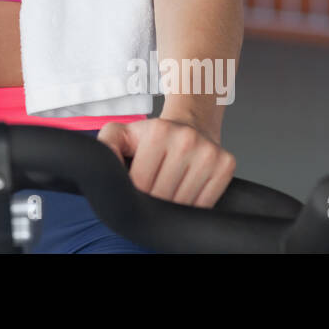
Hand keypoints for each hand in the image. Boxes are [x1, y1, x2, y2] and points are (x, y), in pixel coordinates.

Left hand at [95, 117, 235, 207]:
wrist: (191, 122)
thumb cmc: (153, 134)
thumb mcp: (123, 132)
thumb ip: (105, 146)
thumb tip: (102, 166)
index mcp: (158, 132)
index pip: (141, 183)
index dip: (135, 193)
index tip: (135, 189)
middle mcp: (186, 140)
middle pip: (162, 195)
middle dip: (153, 200)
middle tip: (151, 193)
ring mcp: (209, 153)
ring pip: (184, 203)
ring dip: (172, 205)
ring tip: (167, 191)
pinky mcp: (226, 165)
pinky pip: (206, 203)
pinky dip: (193, 206)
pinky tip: (184, 192)